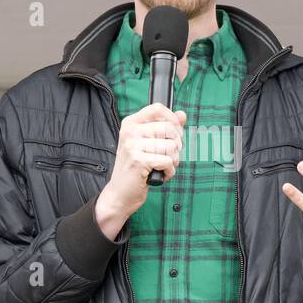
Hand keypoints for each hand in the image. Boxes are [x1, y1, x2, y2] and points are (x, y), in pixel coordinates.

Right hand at [95, 104, 187, 237]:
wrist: (120, 193)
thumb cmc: (135, 168)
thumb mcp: (149, 144)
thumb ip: (166, 127)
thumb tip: (182, 115)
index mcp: (131, 123)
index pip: (157, 108)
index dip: (173, 119)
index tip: (176, 132)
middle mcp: (129, 132)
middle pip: (169, 128)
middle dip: (177, 144)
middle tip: (169, 155)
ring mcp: (132, 146)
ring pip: (171, 146)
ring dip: (174, 160)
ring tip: (163, 166)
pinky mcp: (138, 161)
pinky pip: (168, 161)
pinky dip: (169, 171)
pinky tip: (161, 174)